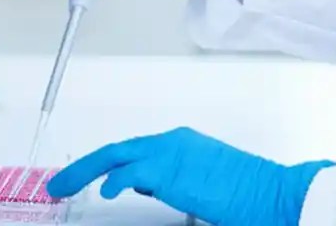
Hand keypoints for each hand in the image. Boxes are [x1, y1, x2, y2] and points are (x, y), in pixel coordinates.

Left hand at [45, 127, 335, 225]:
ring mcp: (171, 153)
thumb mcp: (202, 184)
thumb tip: (144, 185)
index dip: (107, 165)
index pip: (134, 152)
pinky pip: (131, 172)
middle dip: (85, 165)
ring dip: (86, 170)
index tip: (88, 176)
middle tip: (61, 180)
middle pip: (117, 150)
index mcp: (182, 144)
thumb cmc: (250, 193)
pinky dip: (114, 181)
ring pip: (116, 155)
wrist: (274, 193)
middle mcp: (174, 142)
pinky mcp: (172, 170)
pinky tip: (105, 193)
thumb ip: (171, 181)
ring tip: (64, 185)